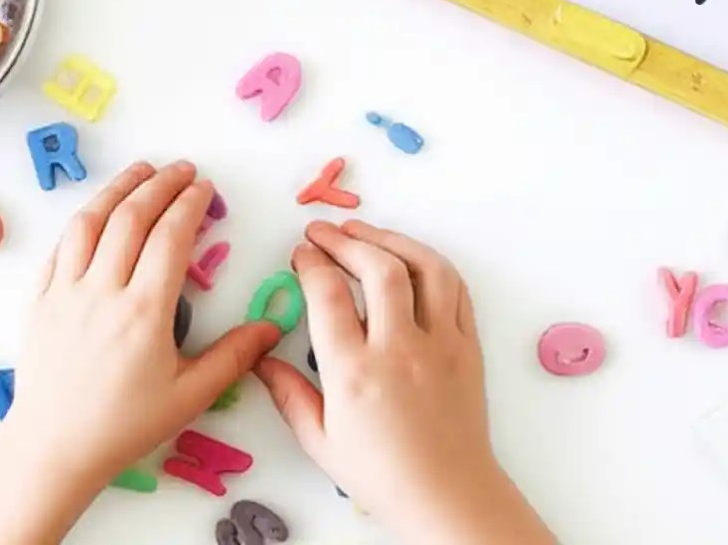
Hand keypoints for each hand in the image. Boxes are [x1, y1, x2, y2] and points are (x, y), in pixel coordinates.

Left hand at [0, 161, 281, 544]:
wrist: (54, 448)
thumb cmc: (123, 426)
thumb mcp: (189, 396)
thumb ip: (233, 357)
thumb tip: (272, 328)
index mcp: (144, 310)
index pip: (170, 237)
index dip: (189, 204)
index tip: (203, 187)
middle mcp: (102, 290)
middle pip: (131, 217)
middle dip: (159, 185)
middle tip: (181, 169)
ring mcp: (65, 292)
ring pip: (89, 222)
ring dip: (117, 190)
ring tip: (139, 172)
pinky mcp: (39, 301)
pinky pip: (60, 249)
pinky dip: (81, 222)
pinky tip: (95, 215)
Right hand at [256, 220, 553, 544]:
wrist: (447, 495)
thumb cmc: (382, 475)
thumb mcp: (320, 441)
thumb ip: (288, 393)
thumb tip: (260, 358)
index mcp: (354, 374)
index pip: (328, 295)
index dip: (310, 264)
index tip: (300, 255)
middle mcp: (399, 350)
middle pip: (377, 268)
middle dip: (346, 239)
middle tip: (323, 232)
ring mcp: (440, 344)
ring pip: (424, 268)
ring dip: (392, 239)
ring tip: (364, 232)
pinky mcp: (467, 346)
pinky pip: (456, 288)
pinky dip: (431, 262)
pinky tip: (409, 257)